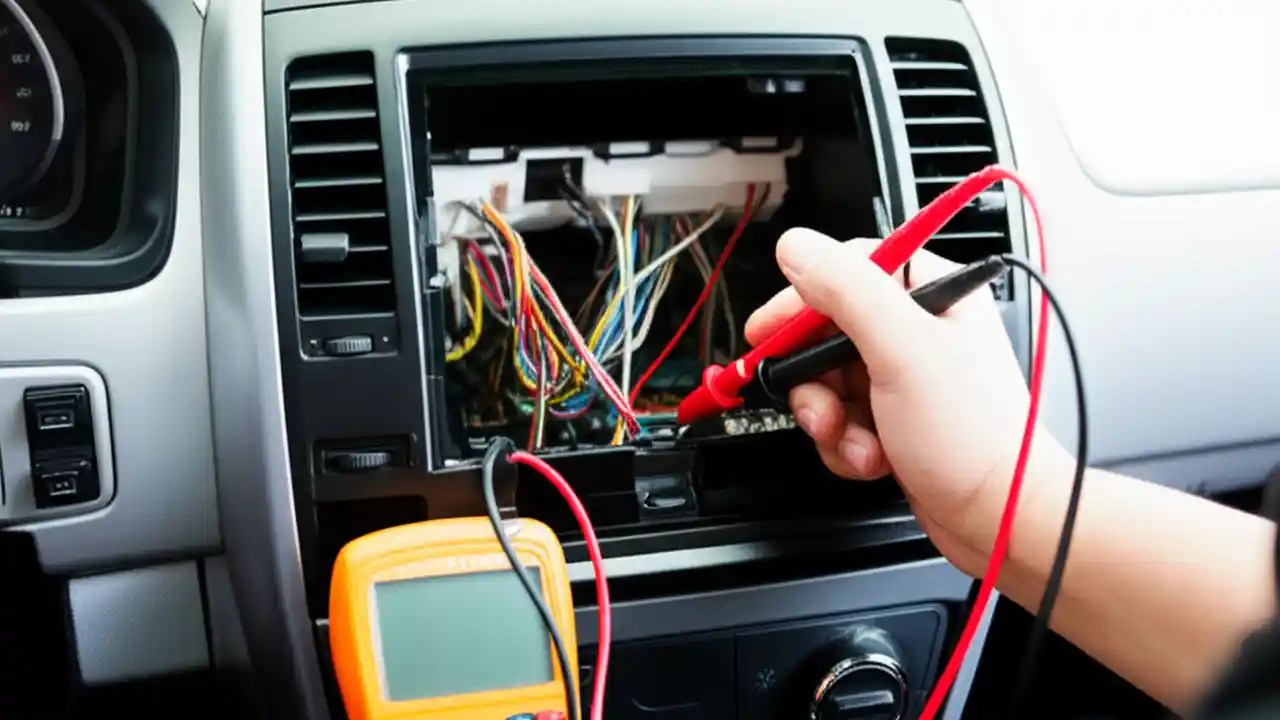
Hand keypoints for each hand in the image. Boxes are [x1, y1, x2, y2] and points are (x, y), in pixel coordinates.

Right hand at [746, 229, 1070, 574]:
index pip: (845, 270)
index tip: (769, 331)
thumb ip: (846, 289)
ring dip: (830, 420)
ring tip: (856, 441)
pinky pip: (840, 420)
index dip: (800, 300)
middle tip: (820, 406)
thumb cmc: (972, 436)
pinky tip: (872, 459)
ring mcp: (903, 378)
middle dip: (813, 379)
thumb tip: (796, 247)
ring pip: (826, 382)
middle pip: (825, 332)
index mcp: (930, 293)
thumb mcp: (901, 349)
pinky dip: (845, 445)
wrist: (1000, 518)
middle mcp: (917, 330)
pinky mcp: (893, 420)